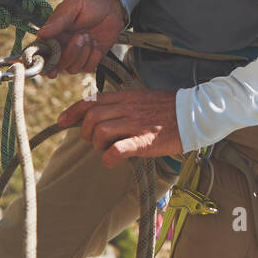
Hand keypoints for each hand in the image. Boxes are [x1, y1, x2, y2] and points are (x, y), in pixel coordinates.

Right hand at [37, 0, 125, 77]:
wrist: (111, 7)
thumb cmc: (89, 4)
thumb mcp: (73, 7)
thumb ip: (58, 21)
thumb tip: (41, 33)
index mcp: (53, 35)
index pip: (41, 53)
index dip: (42, 63)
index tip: (49, 67)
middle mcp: (62, 47)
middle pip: (57, 65)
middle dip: (70, 53)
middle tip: (81, 36)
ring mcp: (76, 55)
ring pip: (72, 69)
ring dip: (83, 54)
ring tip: (90, 37)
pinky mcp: (90, 59)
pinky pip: (88, 68)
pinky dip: (94, 57)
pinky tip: (96, 44)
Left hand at [59, 89, 183, 168]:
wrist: (195, 114)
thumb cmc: (170, 108)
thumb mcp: (143, 97)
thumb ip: (124, 102)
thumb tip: (104, 112)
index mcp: (127, 96)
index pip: (92, 100)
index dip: (73, 111)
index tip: (62, 121)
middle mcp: (128, 108)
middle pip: (92, 117)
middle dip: (85, 132)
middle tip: (92, 141)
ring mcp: (135, 124)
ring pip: (100, 132)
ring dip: (97, 145)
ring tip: (106, 150)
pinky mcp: (144, 141)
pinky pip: (117, 150)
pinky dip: (108, 157)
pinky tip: (113, 160)